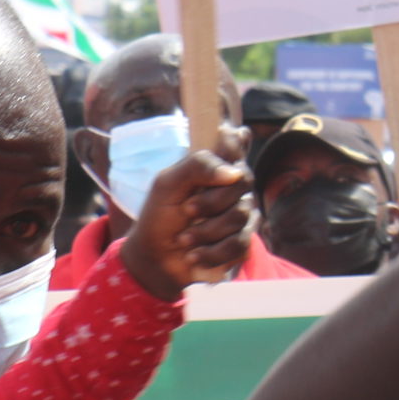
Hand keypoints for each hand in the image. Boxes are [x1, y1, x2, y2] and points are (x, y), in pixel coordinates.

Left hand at [121, 142, 259, 299]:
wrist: (155, 258)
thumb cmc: (159, 216)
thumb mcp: (167, 185)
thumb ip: (196, 167)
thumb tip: (233, 173)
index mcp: (214, 166)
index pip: (234, 141)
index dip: (232, 142)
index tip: (222, 147)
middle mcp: (233, 186)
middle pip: (243, 180)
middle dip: (210, 201)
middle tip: (186, 210)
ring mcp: (242, 213)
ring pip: (240, 215)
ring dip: (205, 231)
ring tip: (184, 239)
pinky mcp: (243, 241)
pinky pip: (239, 243)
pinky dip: (212, 252)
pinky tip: (194, 255)